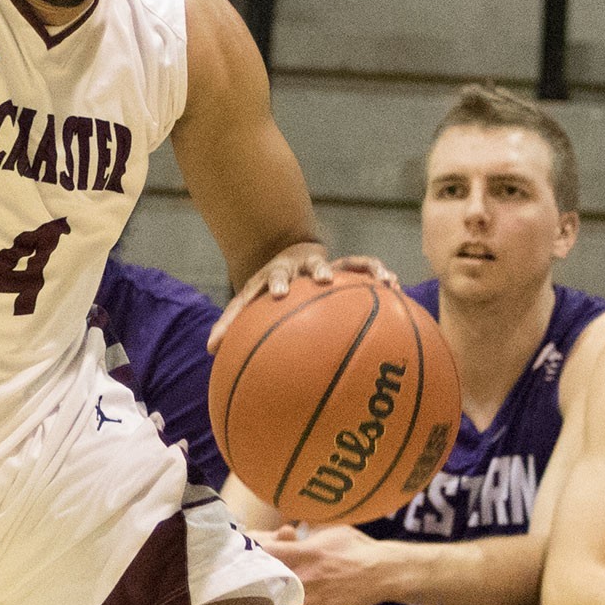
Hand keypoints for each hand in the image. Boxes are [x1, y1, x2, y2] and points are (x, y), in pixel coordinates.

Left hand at [208, 243, 396, 351]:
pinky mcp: (344, 267)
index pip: (270, 278)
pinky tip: (395, 288)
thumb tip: (208, 351)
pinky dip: (379, 274)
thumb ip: (232, 325)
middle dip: (317, 270)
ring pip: (342, 262)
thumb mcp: (248, 303)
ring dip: (359, 269)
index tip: (280, 294)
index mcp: (272, 277)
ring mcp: (323, 265)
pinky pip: (364, 268)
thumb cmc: (265, 291)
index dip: (275, 284)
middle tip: (324, 278)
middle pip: (307, 265)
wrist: (285, 254)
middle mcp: (298, 268)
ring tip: (379, 280)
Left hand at [253, 524, 395, 604]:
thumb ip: (307, 529)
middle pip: (267, 583)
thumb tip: (287, 524)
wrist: (383, 571)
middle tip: (241, 582)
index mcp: (306, 552)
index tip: (242, 553)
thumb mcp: (331, 529)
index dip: (251, 553)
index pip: (268, 552)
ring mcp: (314, 598)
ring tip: (253, 604)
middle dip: (251, 583)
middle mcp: (306, 577)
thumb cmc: (356, 546)